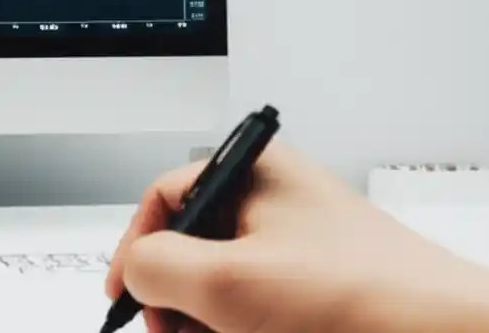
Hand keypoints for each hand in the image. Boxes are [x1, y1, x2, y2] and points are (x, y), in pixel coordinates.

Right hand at [106, 144, 488, 332]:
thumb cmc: (363, 300)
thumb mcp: (226, 281)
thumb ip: (156, 266)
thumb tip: (135, 271)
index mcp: (255, 171)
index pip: (164, 197)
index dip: (135, 249)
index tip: (126, 295)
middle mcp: (279, 200)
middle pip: (192, 242)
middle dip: (173, 294)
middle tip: (171, 331)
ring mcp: (303, 244)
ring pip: (224, 279)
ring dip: (205, 318)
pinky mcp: (322, 285)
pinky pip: (259, 300)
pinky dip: (239, 324)